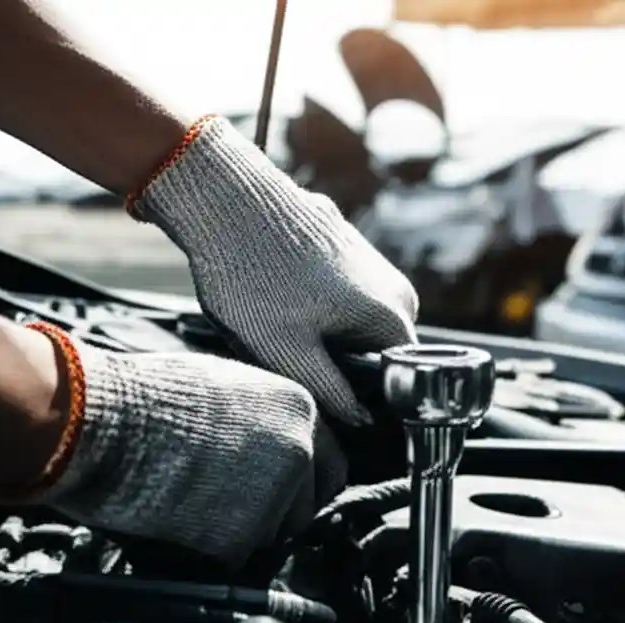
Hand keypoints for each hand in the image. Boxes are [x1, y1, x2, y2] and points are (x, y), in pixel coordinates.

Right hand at [35, 341, 345, 566]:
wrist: (106, 421)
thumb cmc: (149, 395)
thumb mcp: (225, 386)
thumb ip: (262, 417)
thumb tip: (268, 440)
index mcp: (298, 409)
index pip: (331, 466)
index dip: (305, 485)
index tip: (284, 494)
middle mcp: (299, 451)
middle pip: (307, 508)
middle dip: (276, 514)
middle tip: (230, 505)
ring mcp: (274, 495)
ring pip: (272, 534)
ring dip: (242, 530)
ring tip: (196, 501)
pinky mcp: (241, 534)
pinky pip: (236, 555)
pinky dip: (211, 547)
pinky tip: (182, 516)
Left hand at [133, 116, 418, 424]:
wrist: (226, 200)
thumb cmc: (255, 277)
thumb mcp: (287, 352)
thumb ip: (332, 392)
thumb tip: (361, 420)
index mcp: (393, 317)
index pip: (398, 380)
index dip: (365, 399)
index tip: (326, 397)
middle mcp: (394, 288)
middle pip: (372, 352)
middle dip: (334, 363)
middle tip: (287, 355)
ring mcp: (370, 262)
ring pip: (349, 322)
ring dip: (316, 333)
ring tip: (273, 322)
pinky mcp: (343, 245)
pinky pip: (334, 293)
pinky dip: (307, 303)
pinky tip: (269, 294)